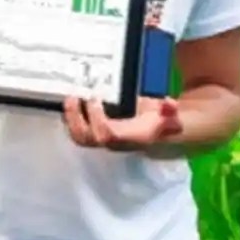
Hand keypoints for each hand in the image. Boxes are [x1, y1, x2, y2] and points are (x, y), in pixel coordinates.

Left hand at [63, 96, 182, 151]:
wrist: (159, 132)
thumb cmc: (160, 122)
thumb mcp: (169, 115)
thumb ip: (170, 110)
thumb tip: (169, 105)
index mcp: (129, 137)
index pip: (107, 135)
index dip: (97, 119)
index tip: (95, 99)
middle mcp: (113, 141)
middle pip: (86, 138)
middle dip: (75, 119)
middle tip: (72, 97)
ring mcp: (102, 139)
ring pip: (79, 136)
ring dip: (70, 117)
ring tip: (69, 98)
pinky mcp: (95, 133)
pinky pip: (77, 130)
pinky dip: (70, 116)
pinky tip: (70, 102)